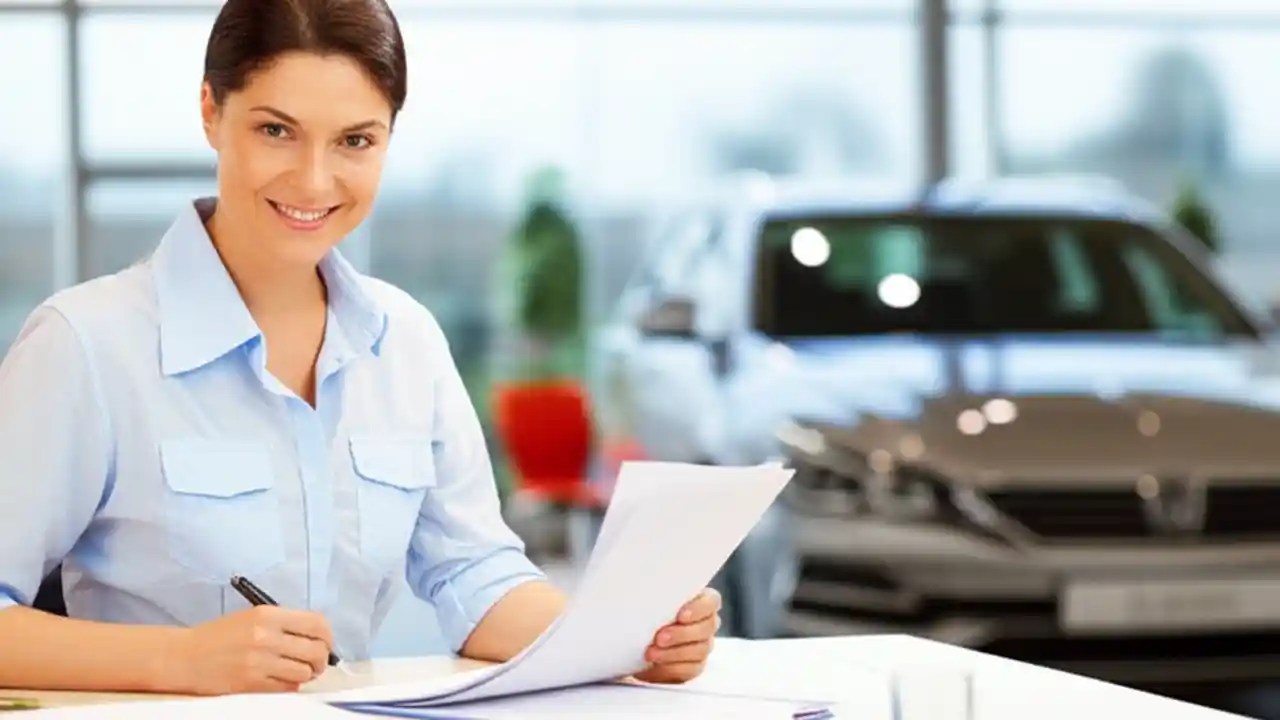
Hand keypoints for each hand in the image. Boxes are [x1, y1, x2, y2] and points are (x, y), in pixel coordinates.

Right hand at [170, 605, 334, 694]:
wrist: (185, 656)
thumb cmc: (219, 636)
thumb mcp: (252, 617)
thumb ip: (284, 624)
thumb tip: (316, 637)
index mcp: (267, 615)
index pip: (316, 623)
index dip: (327, 635)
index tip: (326, 642)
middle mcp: (266, 636)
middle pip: (316, 650)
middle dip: (322, 659)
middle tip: (316, 662)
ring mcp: (259, 661)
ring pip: (305, 671)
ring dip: (306, 674)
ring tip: (297, 671)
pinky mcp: (251, 683)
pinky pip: (287, 687)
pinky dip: (290, 685)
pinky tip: (281, 680)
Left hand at [635, 588, 721, 683]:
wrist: (634, 641)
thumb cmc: (644, 613)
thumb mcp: (650, 601)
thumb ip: (658, 597)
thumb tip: (646, 592)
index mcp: (701, 600)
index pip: (711, 601)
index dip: (699, 609)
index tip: (680, 615)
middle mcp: (706, 623)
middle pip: (707, 627)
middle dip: (682, 634)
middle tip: (659, 638)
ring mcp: (703, 645)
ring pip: (699, 650)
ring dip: (674, 653)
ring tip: (651, 653)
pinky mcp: (694, 666)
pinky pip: (690, 669)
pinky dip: (671, 667)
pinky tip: (656, 664)